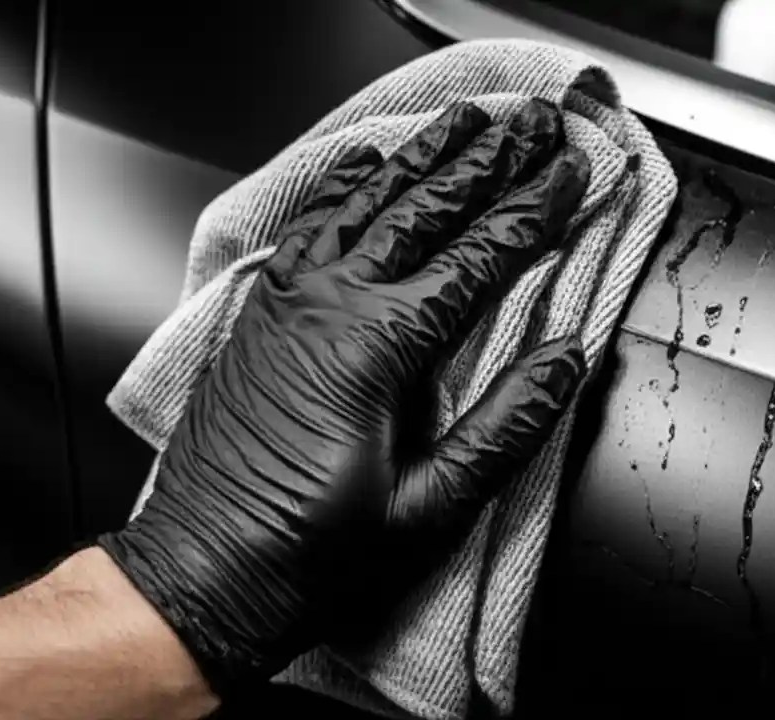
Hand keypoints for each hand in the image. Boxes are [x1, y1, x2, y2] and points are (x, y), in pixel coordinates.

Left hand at [98, 98, 590, 701]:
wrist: (203, 572)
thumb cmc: (309, 552)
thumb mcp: (429, 509)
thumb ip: (504, 428)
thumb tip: (564, 362)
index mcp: (377, 347)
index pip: (477, 258)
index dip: (533, 210)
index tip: (571, 173)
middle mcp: (328, 305)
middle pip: (425, 210)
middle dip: (489, 161)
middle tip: (532, 122)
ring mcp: (288, 302)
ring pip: (367, 204)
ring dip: (423, 158)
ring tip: (464, 123)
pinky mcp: (262, 314)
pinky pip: (307, 226)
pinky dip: (342, 186)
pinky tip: (364, 163)